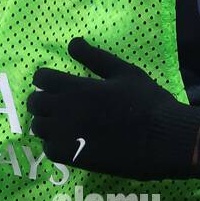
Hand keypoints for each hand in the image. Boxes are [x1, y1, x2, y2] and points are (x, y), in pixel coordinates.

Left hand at [26, 36, 199, 181]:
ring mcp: (68, 136)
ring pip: (38, 127)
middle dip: (42, 100)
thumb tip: (73, 43)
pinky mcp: (75, 158)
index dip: (46, 79)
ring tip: (62, 123)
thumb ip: (94, 58)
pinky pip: (48, 150)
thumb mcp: (124, 72)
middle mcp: (66, 111)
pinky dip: (54, 144)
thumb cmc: (148, 102)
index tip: (55, 82)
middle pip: (35, 103)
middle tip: (58, 103)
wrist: (164, 139)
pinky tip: (70, 141)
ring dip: (46, 122)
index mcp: (78, 87)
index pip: (42, 79)